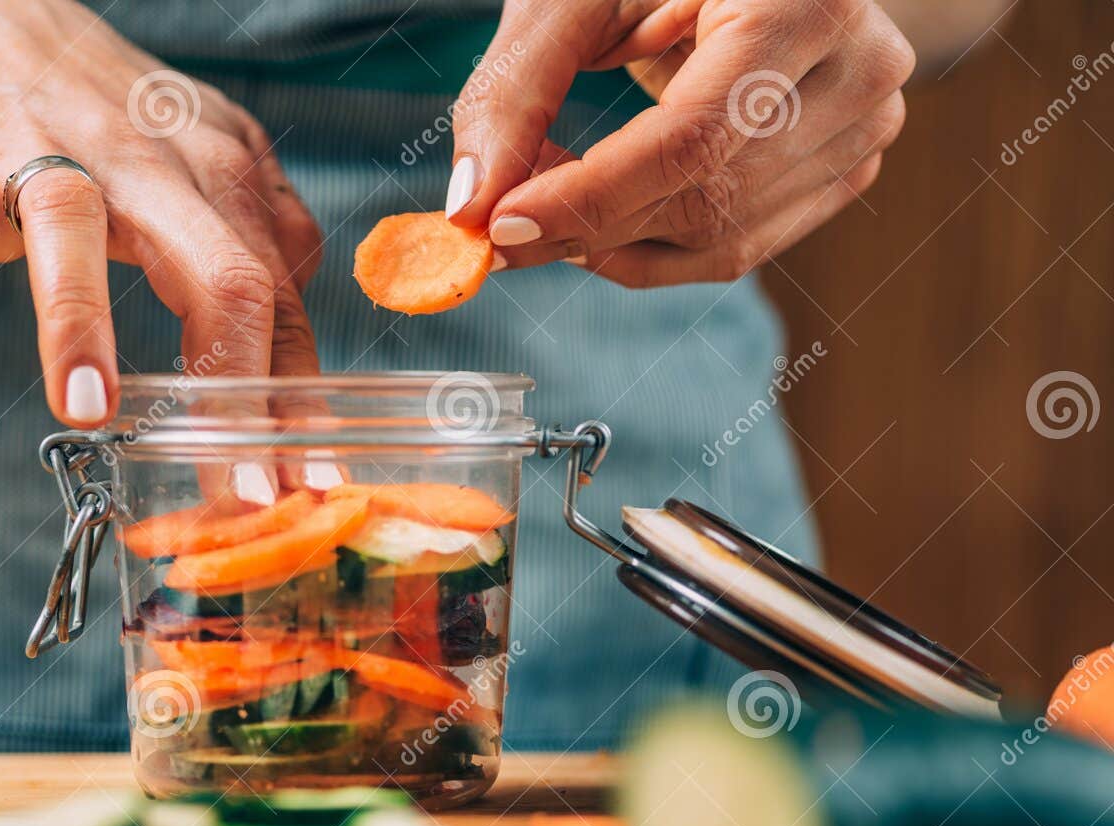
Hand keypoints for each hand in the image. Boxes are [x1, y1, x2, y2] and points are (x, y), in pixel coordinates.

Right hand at [0, 0, 322, 441]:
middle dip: (233, 386)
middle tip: (237, 492)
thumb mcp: (203, 160)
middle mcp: (143, 164)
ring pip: (71, 224)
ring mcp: (40, 148)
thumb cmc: (96, 117)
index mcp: (215, 181)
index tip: (307, 484)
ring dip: (79, 320)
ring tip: (88, 408)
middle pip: (212, 268)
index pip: (276, 298)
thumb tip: (301, 331)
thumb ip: (259, 238)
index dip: (296, 397)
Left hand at [444, 0, 915, 285]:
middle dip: (586, 225)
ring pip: (721, 238)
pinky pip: (741, 246)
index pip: (692, 137)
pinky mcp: (850, 166)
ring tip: (550, 206)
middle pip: (705, 197)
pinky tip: (602, 219)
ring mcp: (868, 123)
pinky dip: (655, 248)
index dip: (590, 195)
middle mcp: (859, 64)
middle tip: (503, 224)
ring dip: (614, 243)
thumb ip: (514, 90)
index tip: (502, 224)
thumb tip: (470, 208)